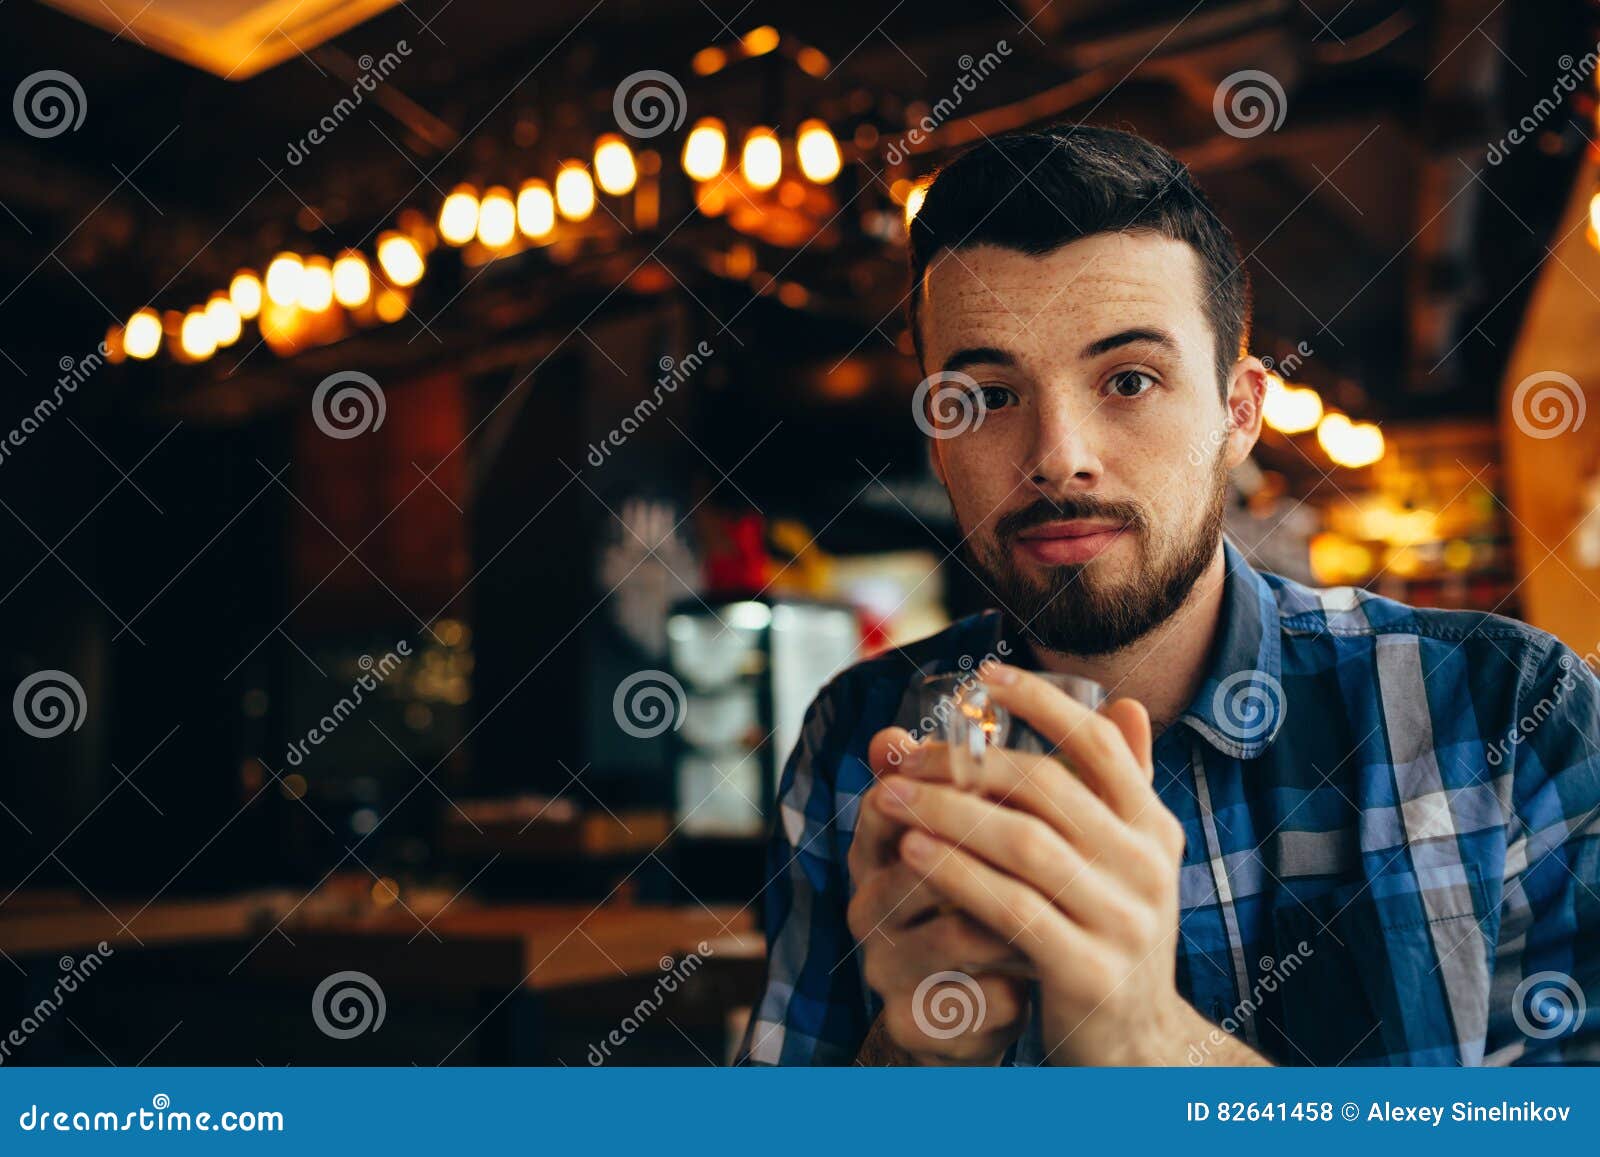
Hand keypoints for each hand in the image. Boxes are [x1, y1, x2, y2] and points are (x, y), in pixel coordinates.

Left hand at [871, 666, 1209, 1064]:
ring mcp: (1123, 921)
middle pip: (1047, 788)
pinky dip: (956, 873)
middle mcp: (1148, 867)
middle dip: (965, 761)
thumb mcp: (1118, 859)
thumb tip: (1125, 701)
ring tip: (888, 795)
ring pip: (1024, 843)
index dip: (1043, 702)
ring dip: (947, 811)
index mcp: (1154, 829)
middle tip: (905, 754)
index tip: (985, 675)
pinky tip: (911, 852)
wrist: (1135, 1049)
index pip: (1100, 745)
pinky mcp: (1088, 971)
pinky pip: (1011, 908)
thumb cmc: (1106, 936)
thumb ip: (1104, 790)